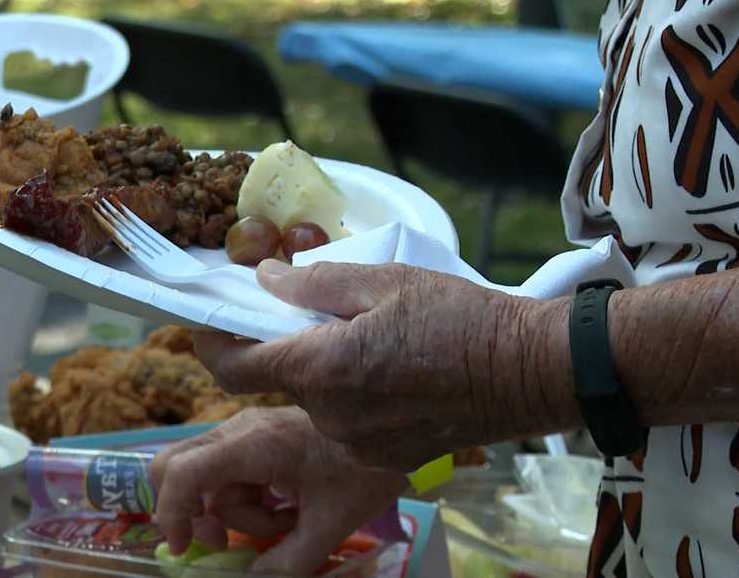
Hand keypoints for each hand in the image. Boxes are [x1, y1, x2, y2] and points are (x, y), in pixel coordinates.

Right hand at [151, 407, 406, 575]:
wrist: (394, 428)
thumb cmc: (363, 471)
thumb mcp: (329, 524)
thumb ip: (287, 561)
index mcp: (252, 444)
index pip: (185, 472)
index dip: (172, 512)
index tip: (186, 549)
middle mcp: (239, 431)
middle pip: (177, 466)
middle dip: (191, 512)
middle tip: (220, 542)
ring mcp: (246, 433)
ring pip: (209, 481)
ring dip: (237, 514)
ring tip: (286, 523)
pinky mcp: (257, 440)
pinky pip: (231, 477)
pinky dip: (249, 502)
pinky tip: (286, 510)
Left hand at [194, 261, 564, 471]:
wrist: (529, 372)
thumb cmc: (462, 318)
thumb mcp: (386, 281)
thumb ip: (315, 283)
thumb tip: (265, 279)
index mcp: (324, 368)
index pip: (234, 367)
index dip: (210, 343)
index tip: (209, 322)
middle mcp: (331, 416)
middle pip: (281, 381)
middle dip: (290, 347)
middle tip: (325, 314)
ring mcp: (357, 444)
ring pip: (316, 403)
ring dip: (327, 373)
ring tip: (375, 342)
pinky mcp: (384, 458)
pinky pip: (347, 425)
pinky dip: (355, 399)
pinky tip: (395, 375)